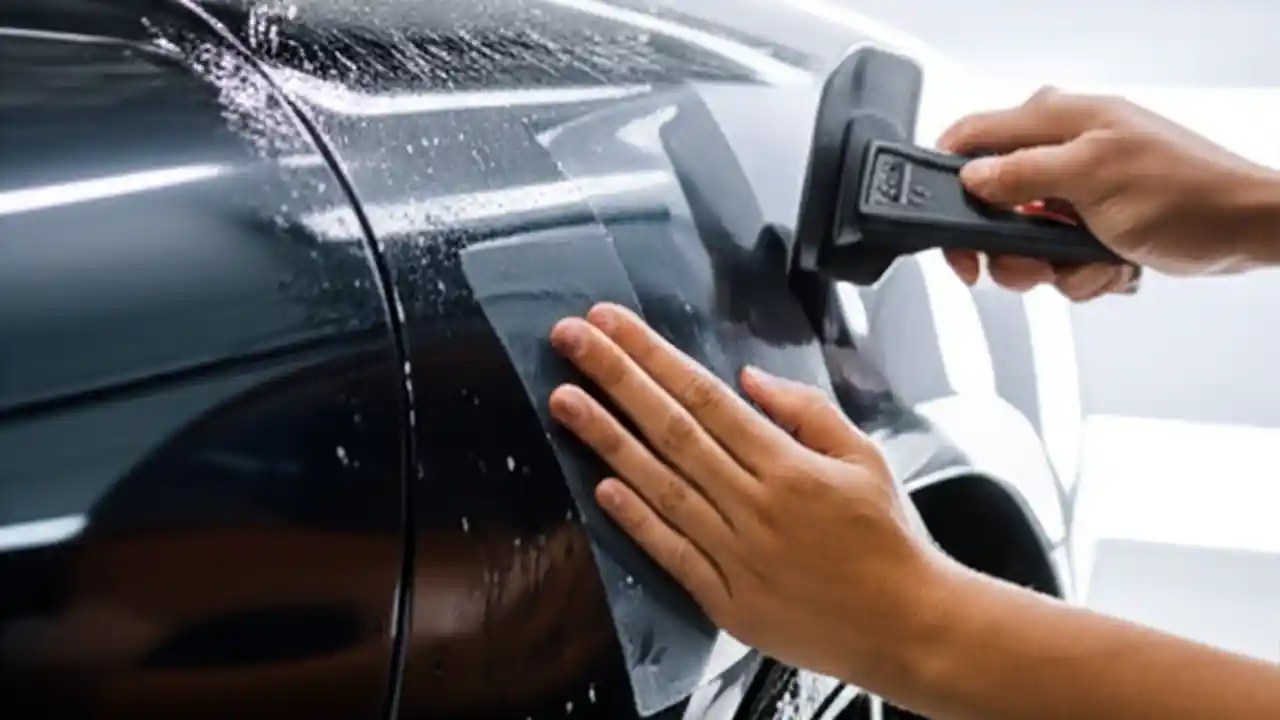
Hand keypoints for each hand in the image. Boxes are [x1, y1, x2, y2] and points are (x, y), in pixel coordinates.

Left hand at [546, 303, 955, 692]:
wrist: (909, 628)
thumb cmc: (889, 542)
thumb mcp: (866, 457)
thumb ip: (806, 411)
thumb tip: (749, 377)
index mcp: (789, 466)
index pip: (705, 395)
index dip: (653, 356)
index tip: (613, 324)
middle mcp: (756, 504)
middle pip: (672, 429)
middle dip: (615, 377)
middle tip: (571, 339)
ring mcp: (737, 553)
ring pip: (660, 484)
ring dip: (607, 439)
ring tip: (565, 399)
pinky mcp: (727, 600)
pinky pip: (672, 552)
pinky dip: (636, 520)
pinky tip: (602, 486)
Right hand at [938, 87, 1279, 298]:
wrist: (1241, 229)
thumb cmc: (1185, 191)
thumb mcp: (1091, 175)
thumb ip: (1021, 174)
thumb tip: (971, 178)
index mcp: (1053, 119)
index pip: (969, 139)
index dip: (948, 184)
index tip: (949, 232)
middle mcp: (1059, 150)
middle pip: (989, 204)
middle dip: (1006, 247)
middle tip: (1030, 261)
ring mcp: (1074, 188)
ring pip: (1021, 241)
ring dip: (1049, 266)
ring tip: (1085, 261)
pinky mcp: (1090, 221)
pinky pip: (1056, 256)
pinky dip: (1079, 271)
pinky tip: (1107, 263)